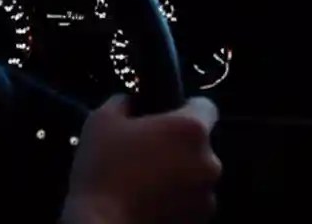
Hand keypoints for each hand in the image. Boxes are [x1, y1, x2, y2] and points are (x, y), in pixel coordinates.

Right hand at [62, 95, 220, 223]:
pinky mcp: (199, 221)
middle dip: (178, 145)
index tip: (165, 116)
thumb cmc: (103, 169)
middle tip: (147, 151)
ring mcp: (207, 195)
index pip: (207, 106)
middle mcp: (209, 161)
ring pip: (196, 174)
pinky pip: (191, 201)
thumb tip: (130, 101)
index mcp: (191, 129)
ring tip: (145, 181)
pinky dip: (176, 199)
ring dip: (179, 173)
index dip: (186, 107)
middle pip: (200, 143)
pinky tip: (149, 201)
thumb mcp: (102, 121)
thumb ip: (123, 102)